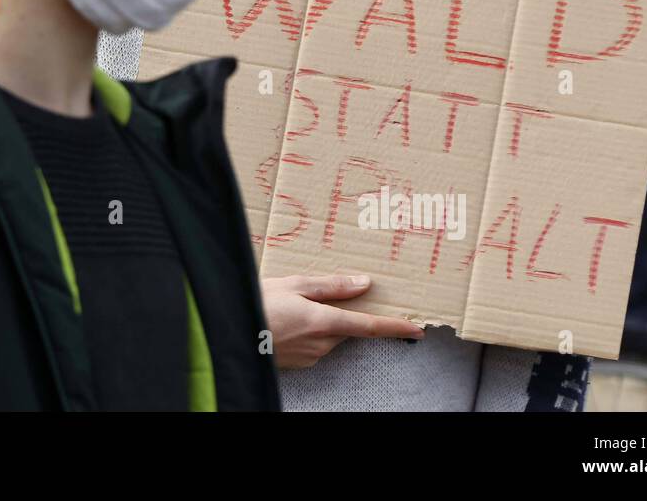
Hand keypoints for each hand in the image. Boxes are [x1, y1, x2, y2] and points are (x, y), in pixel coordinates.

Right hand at [262, 274, 424, 368]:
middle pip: (347, 327)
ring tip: (292, 305)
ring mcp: (310, 356)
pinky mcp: (299, 363)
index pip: (369, 326)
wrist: (230, 332)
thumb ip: (331, 285)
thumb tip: (363, 283)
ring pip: (330, 335)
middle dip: (342, 313)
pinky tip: (288, 319)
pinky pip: (315, 344)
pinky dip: (309, 330)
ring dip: (322, 320)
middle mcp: (322, 343)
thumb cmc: (257, 304)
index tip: (417, 329)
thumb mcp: (294, 284)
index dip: (395, 327)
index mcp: (324, 321)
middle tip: (316, 296)